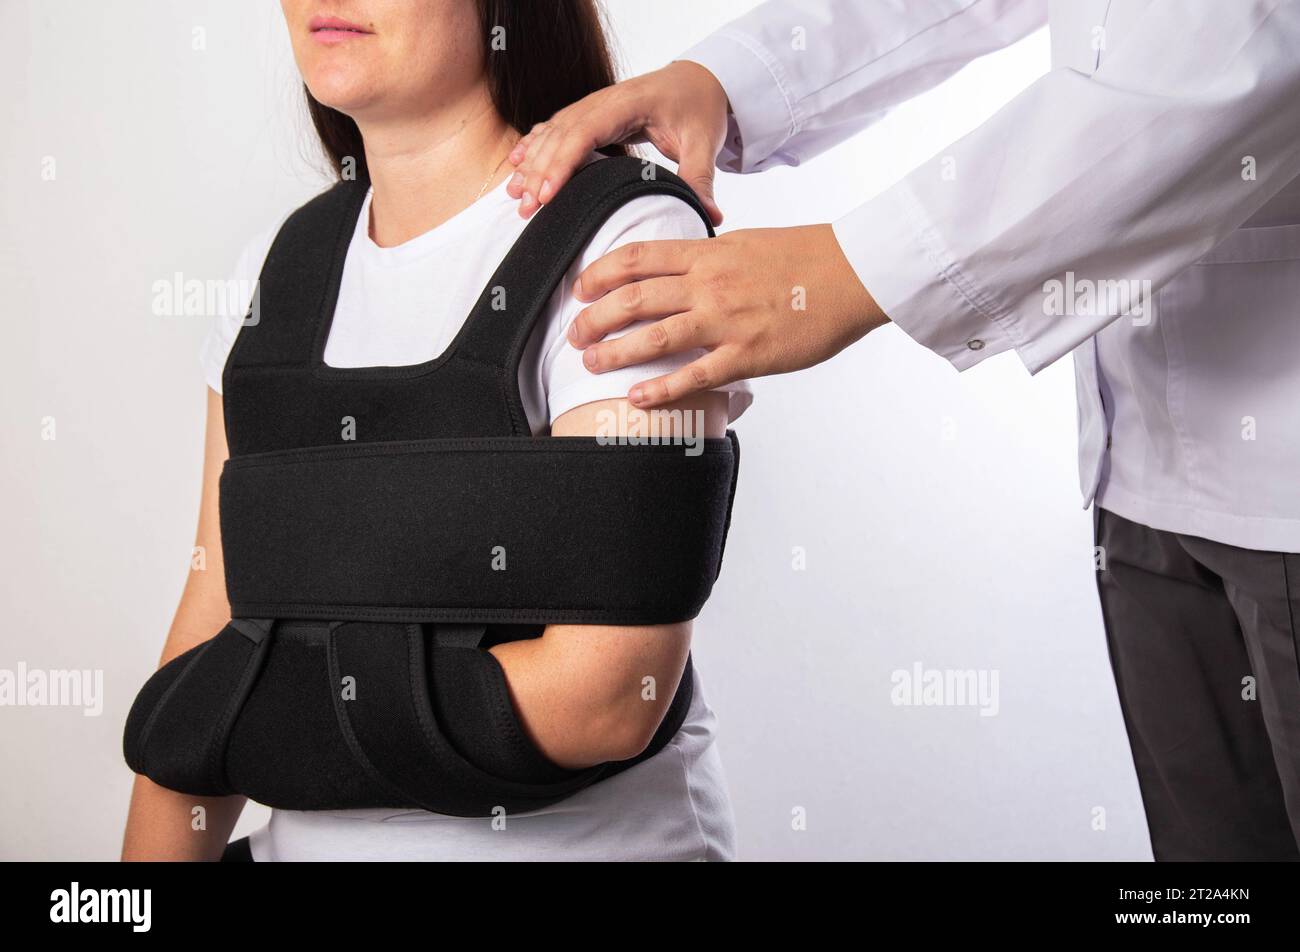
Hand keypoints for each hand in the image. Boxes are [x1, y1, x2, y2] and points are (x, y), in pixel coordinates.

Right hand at [507, 60, 728, 222]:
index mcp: (627, 103)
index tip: (548, 193)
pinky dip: (535, 145)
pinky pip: (556, 128)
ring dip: (532, 161)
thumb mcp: (704, 142)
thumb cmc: (698, 107)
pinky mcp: (591, 115)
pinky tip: (516, 163)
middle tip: (526, 207)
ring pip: (554, 132)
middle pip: (562, 135)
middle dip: (540, 171)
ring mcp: (594, 106)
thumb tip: (710, 216)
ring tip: (515, 193)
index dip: (564, 163)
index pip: (586, 132)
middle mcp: (603, 101)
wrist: (698, 80)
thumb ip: (702, 178)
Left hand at [569, 224, 888, 406]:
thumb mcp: (747, 242)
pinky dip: (661, 388)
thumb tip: (681, 266)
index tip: (580, 287)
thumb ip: (709, 257)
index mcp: (709, 253)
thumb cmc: (806, 256)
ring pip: (655, 336)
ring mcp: (727, 321)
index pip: (637, 257)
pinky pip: (695, 375)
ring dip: (615, 352)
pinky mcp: (748, 355)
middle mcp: (710, 285)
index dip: (600, 273)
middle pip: (634, 298)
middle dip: (595, 317)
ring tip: (592, 364)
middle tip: (575, 333)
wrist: (854, 273)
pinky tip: (636, 398)